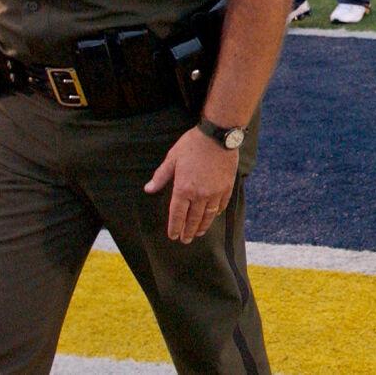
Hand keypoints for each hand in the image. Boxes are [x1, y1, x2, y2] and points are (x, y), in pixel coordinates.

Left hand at [145, 127, 237, 242]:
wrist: (218, 136)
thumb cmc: (192, 144)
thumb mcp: (172, 158)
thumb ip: (161, 176)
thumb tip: (148, 189)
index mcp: (183, 189)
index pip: (177, 215)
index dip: (174, 227)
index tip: (173, 236)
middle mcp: (199, 195)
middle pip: (193, 219)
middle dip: (188, 231)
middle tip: (186, 240)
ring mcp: (214, 192)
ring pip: (208, 215)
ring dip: (202, 226)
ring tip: (199, 233)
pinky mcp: (227, 187)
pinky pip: (221, 205)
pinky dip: (216, 213)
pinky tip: (213, 216)